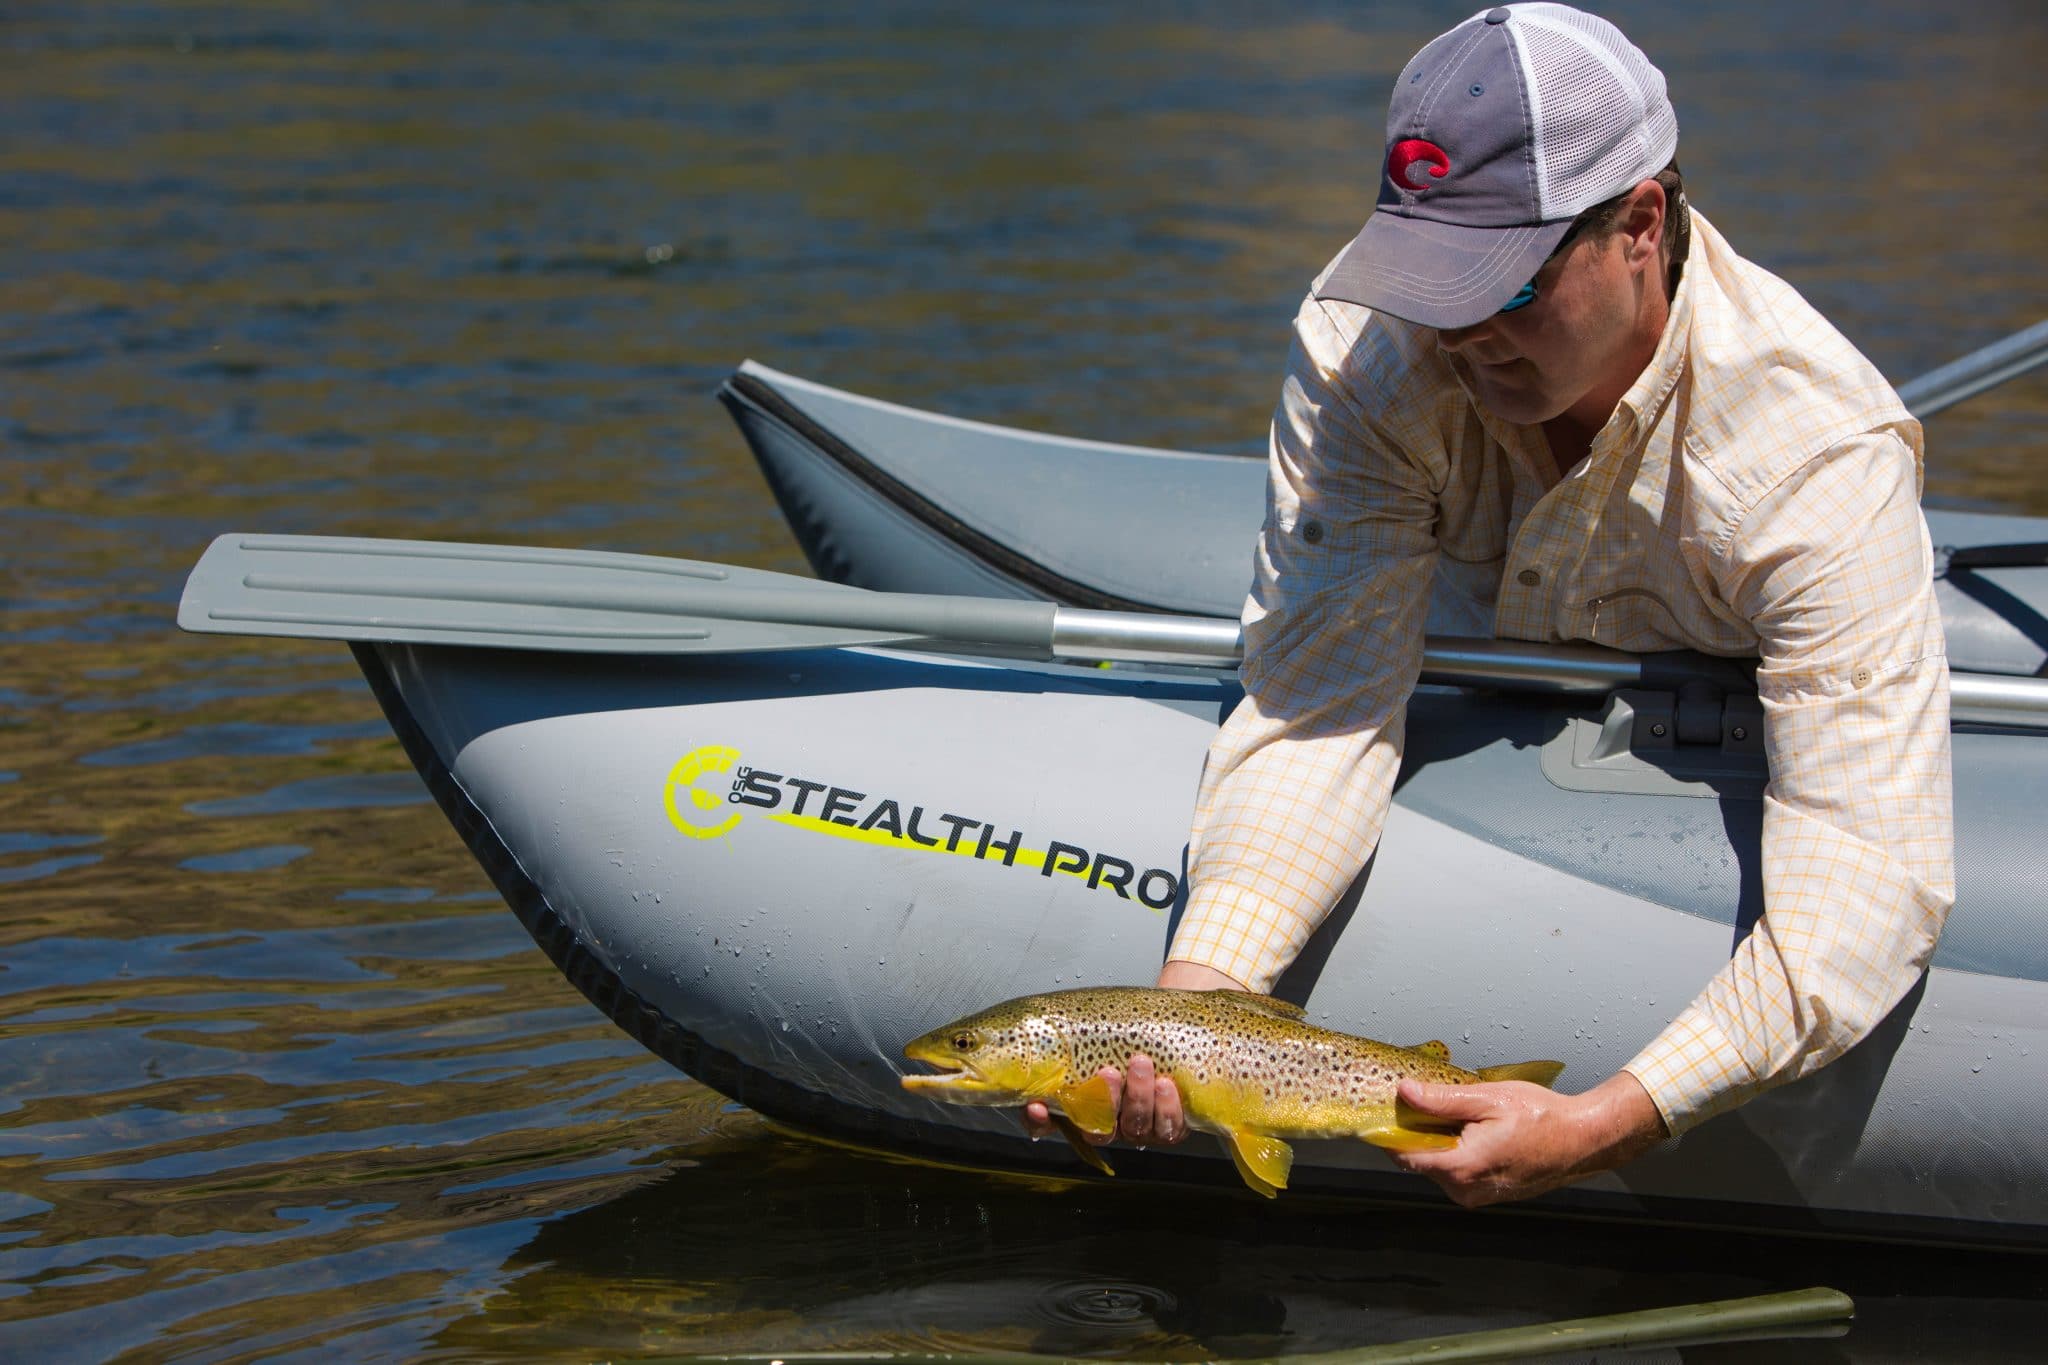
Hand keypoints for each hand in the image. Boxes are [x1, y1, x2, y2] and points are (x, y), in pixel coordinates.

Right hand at [1018, 960, 1244, 1145]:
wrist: (1165, 1031)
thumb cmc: (1121, 1032)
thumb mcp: (1092, 1030)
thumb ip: (1068, 1035)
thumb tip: (1038, 1021)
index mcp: (1079, 1105)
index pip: (1048, 1124)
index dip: (1039, 1121)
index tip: (1036, 1105)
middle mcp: (1106, 1123)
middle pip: (1097, 1129)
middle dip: (1104, 1101)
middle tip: (1107, 1072)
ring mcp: (1137, 1128)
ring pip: (1134, 1127)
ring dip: (1137, 1097)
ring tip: (1140, 1063)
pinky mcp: (1169, 1127)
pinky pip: (1168, 1127)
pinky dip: (1167, 1107)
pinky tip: (1166, 1084)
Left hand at [1388, 1070, 1666, 1207]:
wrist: (1582, 1141)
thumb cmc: (1542, 1119)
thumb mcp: (1487, 1098)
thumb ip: (1441, 1100)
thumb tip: (1405, 1093)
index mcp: (1461, 1167)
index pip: (1404, 1155)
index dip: (1389, 1132)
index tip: (1381, 1110)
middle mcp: (1465, 1190)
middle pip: (1419, 1160)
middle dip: (1416, 1132)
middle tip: (1422, 1100)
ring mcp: (1477, 1195)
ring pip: (1438, 1166)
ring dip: (1438, 1140)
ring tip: (1457, 1113)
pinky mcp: (1487, 1194)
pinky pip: (1457, 1172)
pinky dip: (1455, 1150)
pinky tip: (1471, 1129)